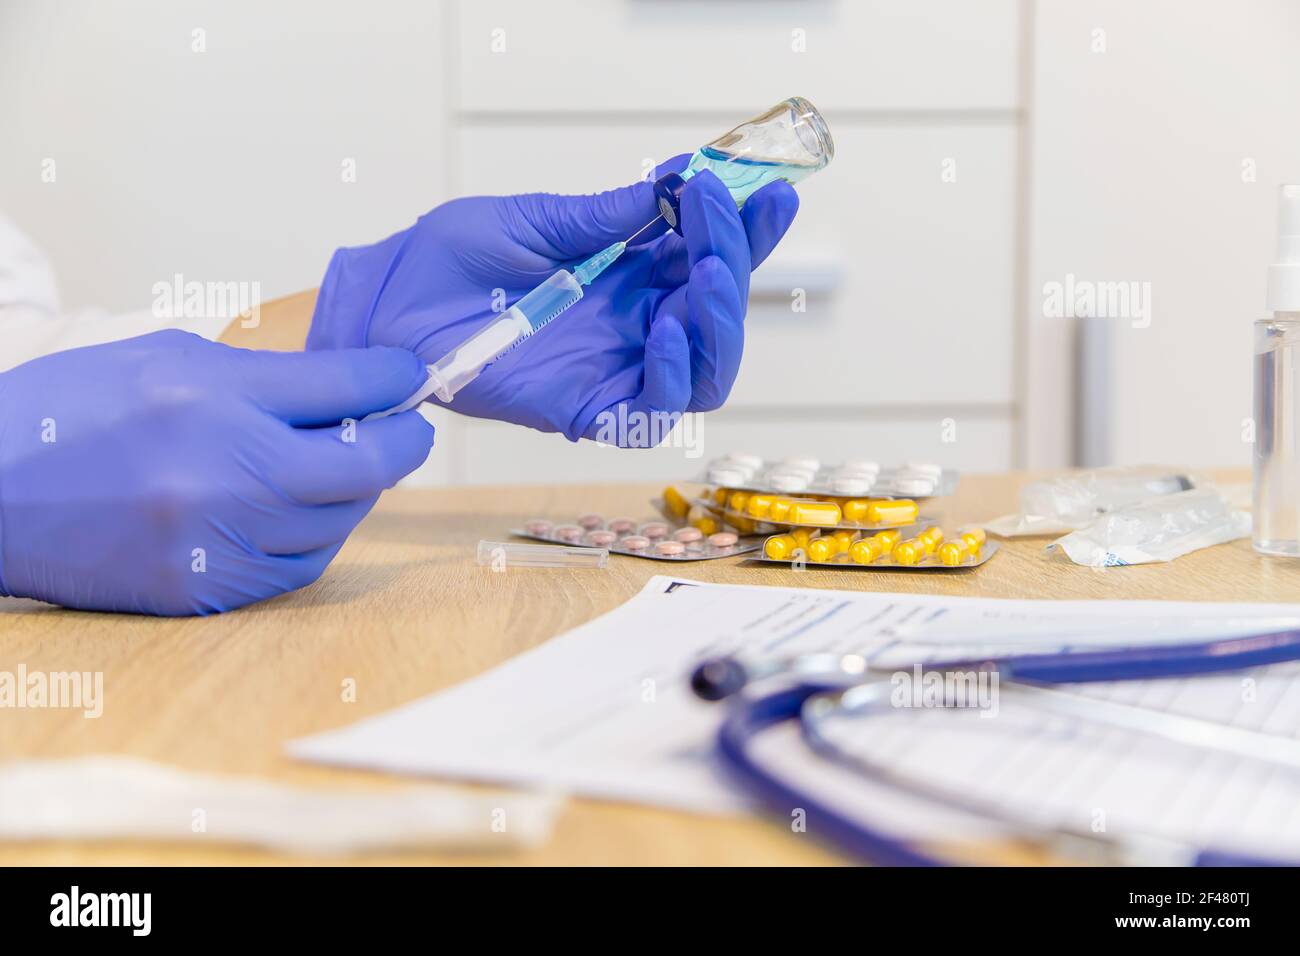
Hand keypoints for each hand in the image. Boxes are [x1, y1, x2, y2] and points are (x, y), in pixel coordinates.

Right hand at [0, 330, 433, 614]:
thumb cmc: (70, 414)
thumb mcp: (165, 358)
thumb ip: (263, 376)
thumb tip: (344, 386)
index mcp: (214, 396)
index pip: (349, 386)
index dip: (395, 378)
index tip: (408, 376)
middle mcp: (226, 471)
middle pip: (367, 462)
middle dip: (402, 439)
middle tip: (407, 426)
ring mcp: (218, 540)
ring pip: (341, 520)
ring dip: (357, 490)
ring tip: (342, 465)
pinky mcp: (206, 590)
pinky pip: (299, 566)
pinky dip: (315, 535)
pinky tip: (300, 510)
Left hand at [306, 156, 798, 441]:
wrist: (390, 306)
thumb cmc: (452, 260)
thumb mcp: (538, 221)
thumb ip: (608, 215)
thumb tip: (681, 176)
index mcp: (631, 274)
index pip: (708, 256)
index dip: (747, 229)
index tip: (770, 189)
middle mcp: (636, 324)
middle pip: (719, 312)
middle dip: (737, 263)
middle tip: (725, 216)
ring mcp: (616, 369)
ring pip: (707, 370)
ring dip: (719, 323)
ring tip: (704, 275)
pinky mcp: (588, 409)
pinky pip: (653, 412)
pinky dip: (670, 376)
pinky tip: (661, 330)